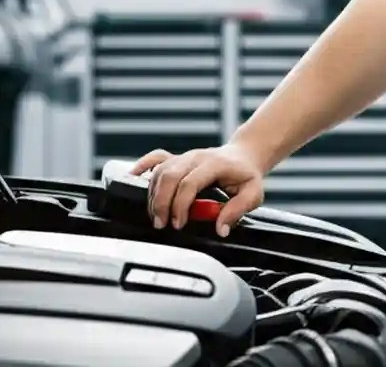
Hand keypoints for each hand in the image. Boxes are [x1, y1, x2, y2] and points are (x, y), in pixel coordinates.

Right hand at [130, 142, 266, 236]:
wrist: (244, 155)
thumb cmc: (247, 176)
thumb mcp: (253, 194)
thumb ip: (237, 210)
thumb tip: (220, 229)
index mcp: (214, 164)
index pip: (190, 183)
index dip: (181, 205)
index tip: (179, 225)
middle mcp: (196, 157)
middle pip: (169, 176)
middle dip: (162, 203)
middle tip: (162, 225)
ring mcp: (185, 156)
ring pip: (160, 171)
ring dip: (153, 195)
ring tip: (156, 216)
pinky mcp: (177, 158)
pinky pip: (155, 158)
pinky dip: (142, 167)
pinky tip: (132, 178)